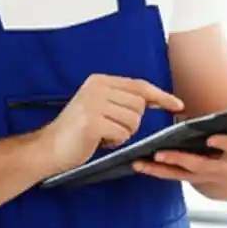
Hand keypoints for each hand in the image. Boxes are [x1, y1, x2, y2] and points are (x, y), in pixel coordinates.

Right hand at [38, 74, 184, 174]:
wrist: (49, 147)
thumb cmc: (77, 131)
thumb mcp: (99, 105)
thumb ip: (122, 99)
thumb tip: (157, 99)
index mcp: (99, 80)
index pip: (139, 86)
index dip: (161, 96)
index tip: (178, 104)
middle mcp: (96, 88)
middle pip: (139, 105)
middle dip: (131, 122)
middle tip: (109, 127)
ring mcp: (94, 104)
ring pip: (134, 121)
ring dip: (122, 133)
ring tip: (102, 134)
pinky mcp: (93, 123)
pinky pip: (122, 134)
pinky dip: (114, 142)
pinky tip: (98, 141)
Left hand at [133, 119, 226, 201]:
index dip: (226, 145)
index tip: (212, 138)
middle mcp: (226, 169)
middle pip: (203, 165)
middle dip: (182, 159)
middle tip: (163, 151)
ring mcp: (208, 177)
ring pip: (182, 174)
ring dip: (161, 168)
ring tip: (141, 160)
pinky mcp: (194, 179)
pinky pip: (173, 176)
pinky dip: (155, 171)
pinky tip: (138, 164)